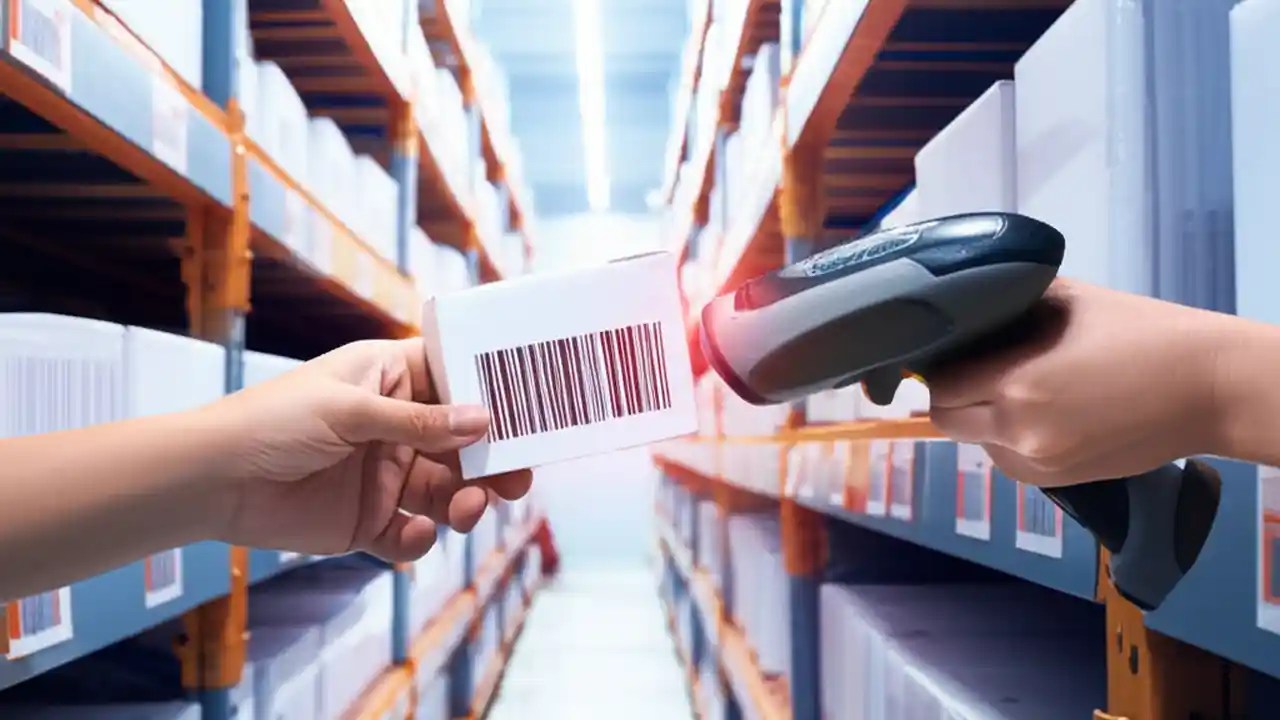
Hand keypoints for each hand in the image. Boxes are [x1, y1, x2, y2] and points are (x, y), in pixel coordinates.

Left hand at [206, 338, 530, 560]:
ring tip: (466, 512)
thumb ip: (420, 422)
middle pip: (463, 445)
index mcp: (390, 380)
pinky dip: (419, 538)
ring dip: (464, 502)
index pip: (456, 380)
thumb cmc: (274, 421)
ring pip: (446, 491)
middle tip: (514, 482)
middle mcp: (395, 426)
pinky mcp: (369, 520)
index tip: (529, 415)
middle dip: (491, 463)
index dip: (493, 396)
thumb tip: (484, 420)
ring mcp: (384, 475)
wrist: (211, 481)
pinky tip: (411, 534)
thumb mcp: (350, 411)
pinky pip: (411, 533)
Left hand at [927, 279, 1226, 486]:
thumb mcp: (1065, 301)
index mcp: (1016, 384)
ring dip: (979, 420)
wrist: (1206, 387)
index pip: (941, 386)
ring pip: (975, 444)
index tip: (948, 350)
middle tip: (972, 369)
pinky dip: (1008, 441)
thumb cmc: (1139, 332)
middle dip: (952, 395)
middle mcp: (1018, 431)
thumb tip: (962, 308)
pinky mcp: (1058, 481)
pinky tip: (1038, 414)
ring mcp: (1038, 462)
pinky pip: (1007, 462)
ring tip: (1012, 390)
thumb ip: (1008, 308)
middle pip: (946, 420)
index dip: (938, 367)